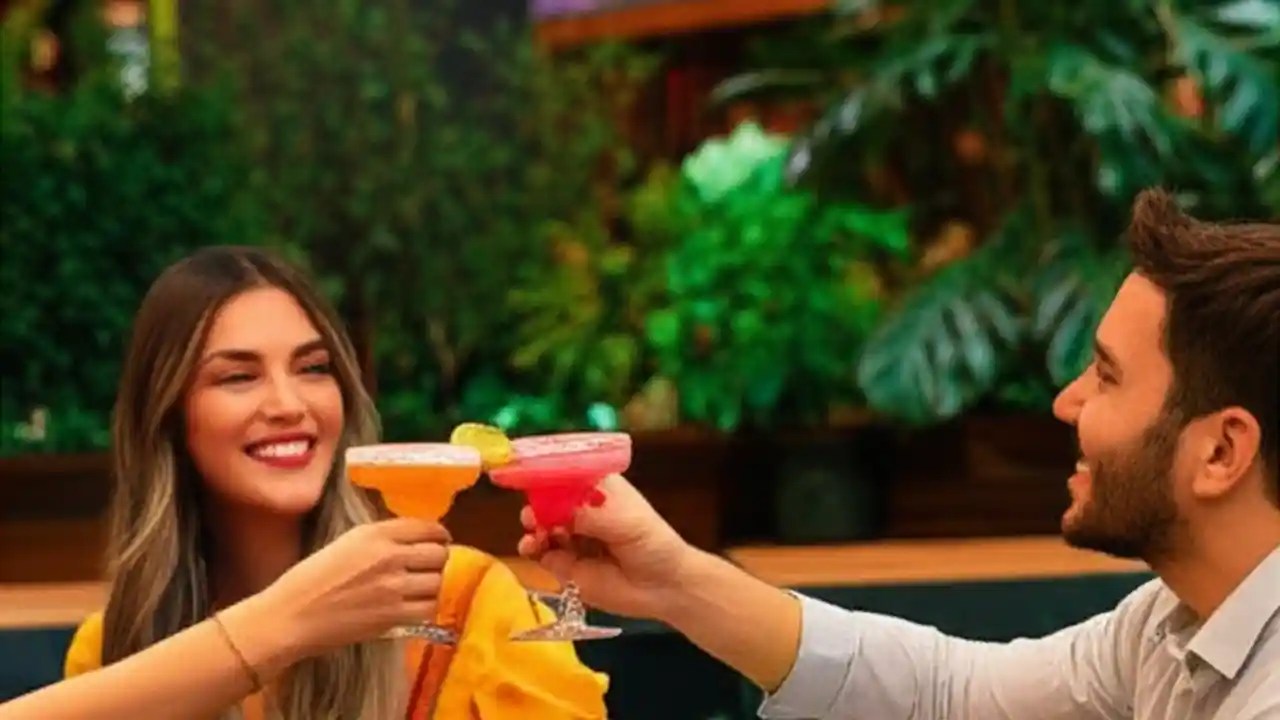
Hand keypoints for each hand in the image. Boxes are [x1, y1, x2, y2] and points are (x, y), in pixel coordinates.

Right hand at [256, 518, 449, 655]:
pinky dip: (426, 606)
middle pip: (438, 554)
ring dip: (432, 584)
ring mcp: (393, 587)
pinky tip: (414, 606)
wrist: (291, 616)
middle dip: (437, 559)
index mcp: (375, 533)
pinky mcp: (393, 616)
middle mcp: (389, 555)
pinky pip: (428, 607)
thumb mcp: (346, 542)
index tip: (440, 540)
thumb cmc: (310, 578)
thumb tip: (412, 540)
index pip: (426, 527)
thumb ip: (380, 538)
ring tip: (420, 587)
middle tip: (428, 567)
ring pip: (437, 581)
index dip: (438, 535)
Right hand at [518, 474, 695, 619]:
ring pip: (541, 524)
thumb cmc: (653, 543)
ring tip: (535, 531)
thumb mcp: (624, 521)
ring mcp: (571, 536)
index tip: (531, 476)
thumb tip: (555, 511)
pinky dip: (532, 547)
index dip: (548, 473)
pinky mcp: (564, 564)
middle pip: (549, 498)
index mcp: (598, 488)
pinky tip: (532, 547)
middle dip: (537, 502)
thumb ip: (589, 515)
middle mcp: (581, 509)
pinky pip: (540, 552)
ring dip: (533, 524)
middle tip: (533, 513)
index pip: (568, 473)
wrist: (663, 588)